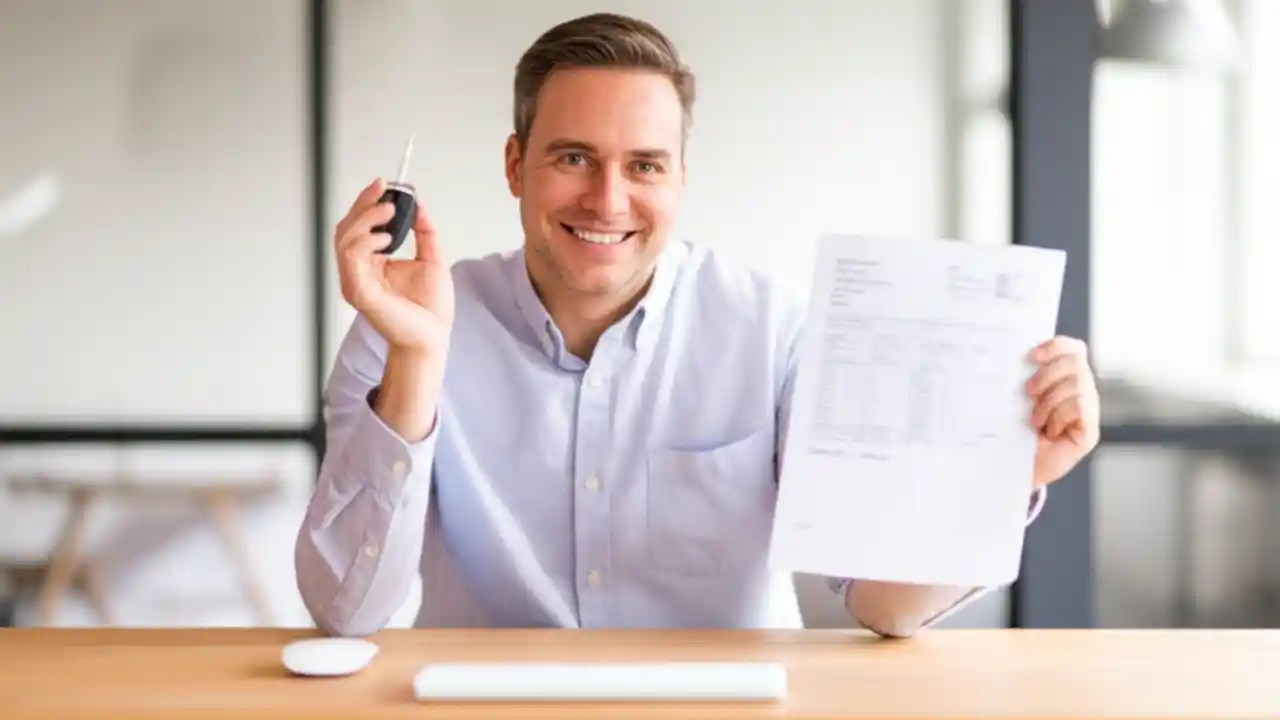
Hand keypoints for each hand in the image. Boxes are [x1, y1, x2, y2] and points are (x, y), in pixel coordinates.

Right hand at [334, 178, 454, 355]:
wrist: (434, 337)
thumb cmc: (430, 309)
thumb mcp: (432, 259)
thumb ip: (424, 232)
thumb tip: (419, 205)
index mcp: (370, 264)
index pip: (357, 227)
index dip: (366, 203)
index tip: (383, 184)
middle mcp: (358, 272)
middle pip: (345, 230)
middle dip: (363, 205)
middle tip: (384, 194)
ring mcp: (356, 283)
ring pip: (344, 241)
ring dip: (365, 221)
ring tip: (389, 213)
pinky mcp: (360, 294)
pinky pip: (352, 260)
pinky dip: (366, 243)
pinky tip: (385, 240)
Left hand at [1025, 336, 1100, 488]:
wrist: (1014, 470)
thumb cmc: (1015, 433)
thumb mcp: (1016, 400)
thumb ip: (1023, 377)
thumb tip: (1015, 355)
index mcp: (1065, 380)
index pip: (1074, 349)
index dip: (1057, 346)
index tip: (1033, 355)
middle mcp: (1081, 392)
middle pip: (1076, 362)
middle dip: (1047, 375)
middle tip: (1029, 392)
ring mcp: (1089, 412)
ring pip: (1078, 383)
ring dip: (1050, 400)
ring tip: (1036, 419)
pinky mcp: (1090, 431)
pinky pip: (1080, 406)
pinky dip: (1059, 415)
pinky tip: (1050, 430)